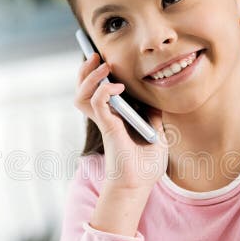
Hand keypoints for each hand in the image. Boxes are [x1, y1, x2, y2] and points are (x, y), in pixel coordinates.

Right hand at [74, 53, 167, 191]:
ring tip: (102, 65)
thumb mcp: (157, 135)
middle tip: (95, 55)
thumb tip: (158, 100)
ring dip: (89, 77)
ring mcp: (104, 122)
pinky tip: (117, 87)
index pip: (95, 91)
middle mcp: (105, 118)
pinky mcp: (107, 128)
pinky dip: (103, 91)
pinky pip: (96, 103)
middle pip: (83, 89)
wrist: (140, 185)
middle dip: (85, 70)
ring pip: (82, 95)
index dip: (93, 73)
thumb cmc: (146, 166)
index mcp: (113, 118)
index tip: (98, 56)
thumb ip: (153, 116)